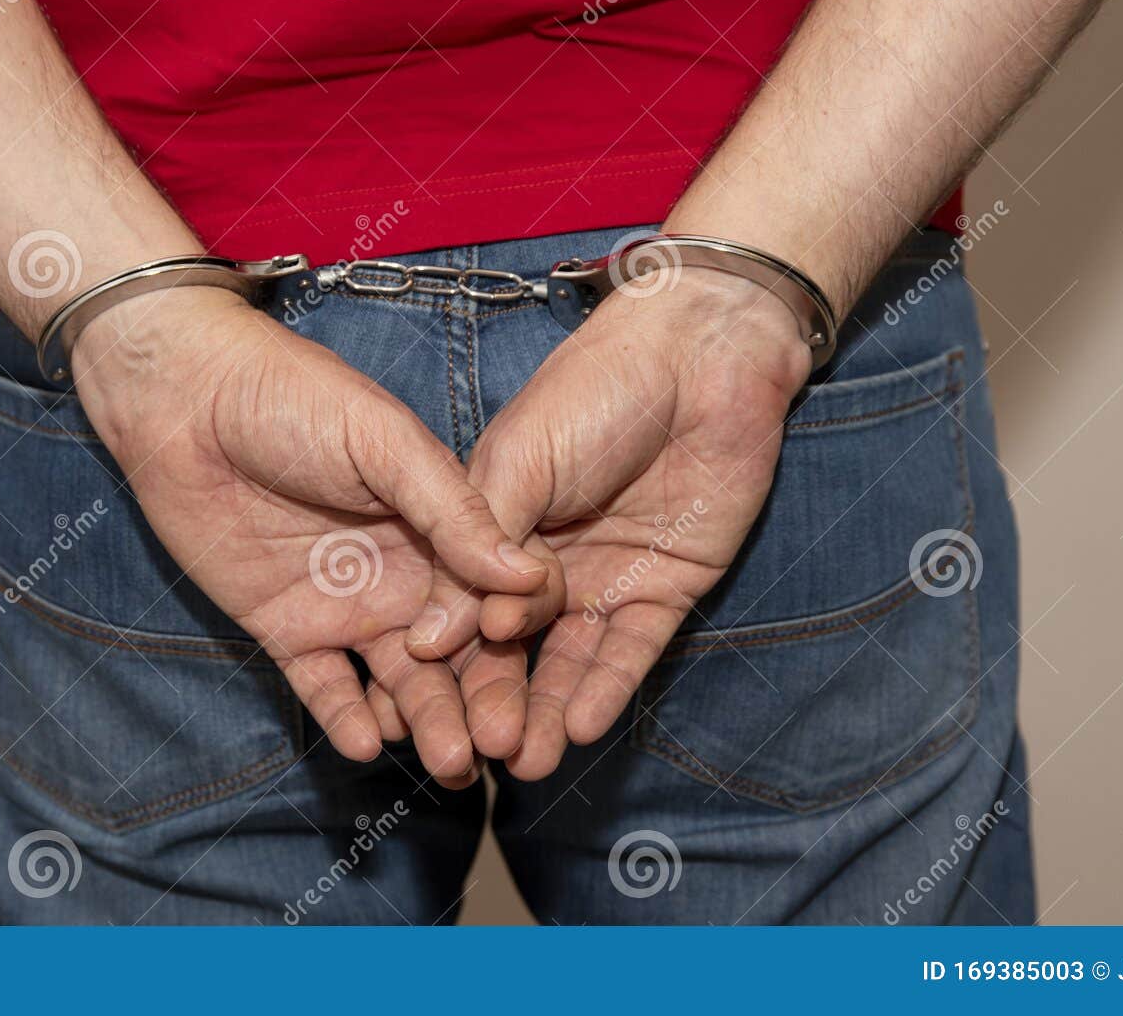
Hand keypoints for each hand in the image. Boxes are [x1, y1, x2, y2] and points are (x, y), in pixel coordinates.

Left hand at [70, 286, 554, 785]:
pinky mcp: (286, 628)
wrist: (186, 399)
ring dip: (425, 721)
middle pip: (457, 652)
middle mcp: (404, 575)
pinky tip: (368, 744)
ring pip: (397, 680)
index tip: (532, 668)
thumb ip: (453, 512)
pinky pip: (322, 685)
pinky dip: (345, 717)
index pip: (493, 595)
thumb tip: (529, 573)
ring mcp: (346, 606)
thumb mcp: (386, 445)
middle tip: (501, 750)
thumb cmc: (296, 399)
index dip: (514, 637)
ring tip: (449, 762)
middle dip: (480, 701)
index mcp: (440, 526)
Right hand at [407, 261, 813, 779]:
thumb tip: (426, 638)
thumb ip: (478, 548)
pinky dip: (606, 689)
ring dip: (547, 710)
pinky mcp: (665, 591)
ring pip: (569, 660)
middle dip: (496, 698)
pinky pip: (631, 653)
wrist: (702, 359)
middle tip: (482, 752)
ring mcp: (605, 579)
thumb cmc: (595, 391)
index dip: (447, 656)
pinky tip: (579, 727)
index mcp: (496, 526)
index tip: (420, 704)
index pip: (462, 606)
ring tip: (527, 762)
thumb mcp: (517, 464)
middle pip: (513, 647)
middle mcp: (545, 562)